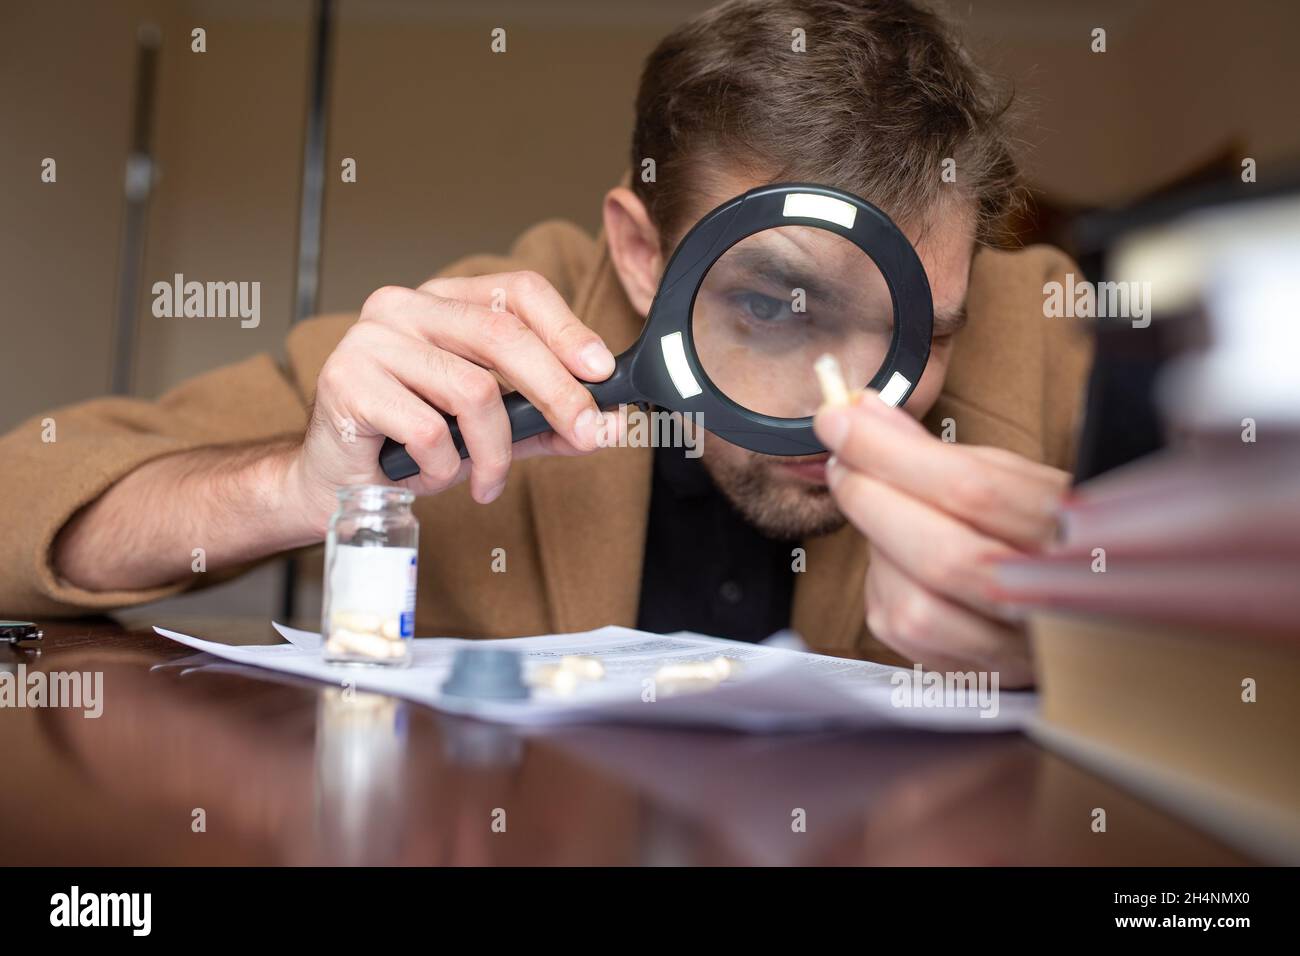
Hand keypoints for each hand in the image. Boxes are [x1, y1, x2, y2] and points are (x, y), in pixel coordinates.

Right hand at [295, 271, 619, 527]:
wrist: (336, 480)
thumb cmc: (412, 442)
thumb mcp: (493, 428)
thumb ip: (548, 420)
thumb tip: (611, 423)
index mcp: (443, 302)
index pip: (518, 291)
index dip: (567, 328)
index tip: (602, 370)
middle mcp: (404, 306)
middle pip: (502, 335)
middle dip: (557, 391)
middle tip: (587, 433)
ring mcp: (371, 340)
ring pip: (472, 390)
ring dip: (495, 452)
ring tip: (488, 481)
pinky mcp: (346, 381)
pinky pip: (429, 430)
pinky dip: (445, 467)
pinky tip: (433, 477)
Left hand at [813, 395, 1067, 686]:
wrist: (1076, 613)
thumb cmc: (1036, 532)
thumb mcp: (1011, 478)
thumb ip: (937, 452)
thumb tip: (862, 412)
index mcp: (1070, 530)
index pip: (972, 489)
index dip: (892, 453)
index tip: (841, 420)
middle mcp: (1048, 598)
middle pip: (943, 555)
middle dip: (873, 500)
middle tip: (842, 463)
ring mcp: (1012, 648)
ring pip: (916, 605)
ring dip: (877, 550)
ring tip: (878, 513)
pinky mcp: (969, 674)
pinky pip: (899, 629)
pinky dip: (881, 585)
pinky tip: (894, 561)